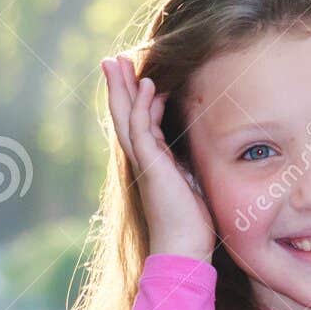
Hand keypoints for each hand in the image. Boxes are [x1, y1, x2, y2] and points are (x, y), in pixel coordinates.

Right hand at [101, 53, 215, 262]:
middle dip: (119, 86)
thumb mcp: (192, 184)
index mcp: (152, 161)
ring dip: (123, 87)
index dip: (135, 98)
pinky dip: (143, 106)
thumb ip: (189, 165)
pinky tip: (148, 85)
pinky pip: (142, 130)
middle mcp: (143, 159)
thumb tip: (198, 155)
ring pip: (126, 116)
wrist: (184, 250)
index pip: (138, 122)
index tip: (137, 75)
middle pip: (124, 114)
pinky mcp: (152, 167)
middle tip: (112, 59)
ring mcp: (145, 162)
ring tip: (117, 61)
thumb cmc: (192, 224)